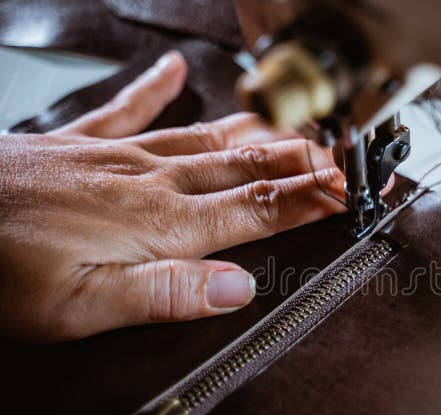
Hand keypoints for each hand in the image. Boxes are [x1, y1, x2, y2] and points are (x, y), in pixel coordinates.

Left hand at [0, 51, 348, 340]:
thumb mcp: (82, 308)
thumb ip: (167, 293)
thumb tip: (239, 287)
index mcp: (159, 224)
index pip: (259, 210)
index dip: (312, 200)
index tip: (351, 193)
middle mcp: (149, 181)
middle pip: (249, 167)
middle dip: (308, 162)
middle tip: (347, 156)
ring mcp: (116, 157)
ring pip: (209, 138)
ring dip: (263, 133)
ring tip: (300, 125)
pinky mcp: (79, 145)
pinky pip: (130, 109)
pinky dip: (159, 89)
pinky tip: (179, 70)